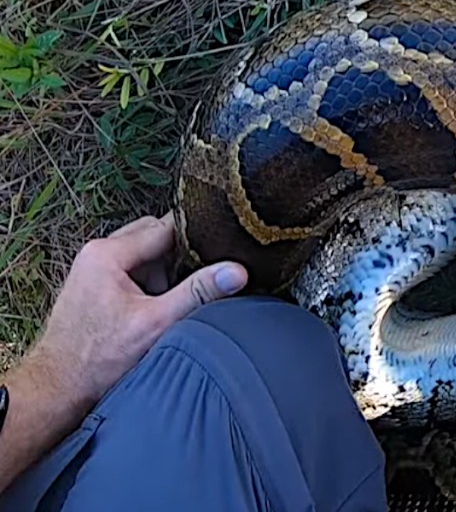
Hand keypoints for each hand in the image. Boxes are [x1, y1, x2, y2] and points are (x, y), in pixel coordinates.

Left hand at [25, 212, 247, 406]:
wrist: (58, 389)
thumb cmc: (97, 360)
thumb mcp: (158, 324)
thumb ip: (198, 293)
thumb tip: (236, 271)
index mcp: (107, 253)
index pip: (166, 227)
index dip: (197, 240)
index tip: (222, 253)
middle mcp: (97, 253)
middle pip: (156, 236)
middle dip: (179, 257)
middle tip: (193, 284)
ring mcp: (95, 269)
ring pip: (147, 254)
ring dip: (165, 273)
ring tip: (168, 304)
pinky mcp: (98, 285)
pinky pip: (135, 271)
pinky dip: (151, 285)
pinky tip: (155, 310)